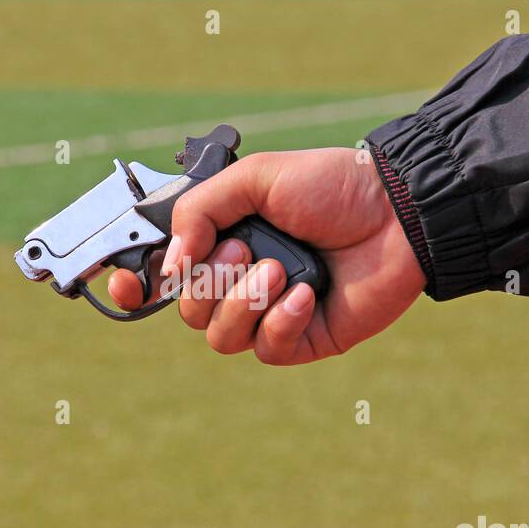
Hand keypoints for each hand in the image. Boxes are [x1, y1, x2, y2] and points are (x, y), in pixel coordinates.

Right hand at [107, 148, 425, 364]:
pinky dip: (280, 320)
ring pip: (220, 336)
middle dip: (210, 282)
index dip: (136, 287)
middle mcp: (238, 279)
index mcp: (221, 239)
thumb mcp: (255, 179)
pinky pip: (266, 348)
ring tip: (280, 268)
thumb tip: (170, 265)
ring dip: (244, 302)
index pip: (163, 276)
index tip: (132, 285)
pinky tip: (306, 292)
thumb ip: (199, 211)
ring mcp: (269, 312)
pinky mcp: (302, 338)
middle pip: (188, 310)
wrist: (397, 214)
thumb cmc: (331, 187)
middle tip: (246, 248)